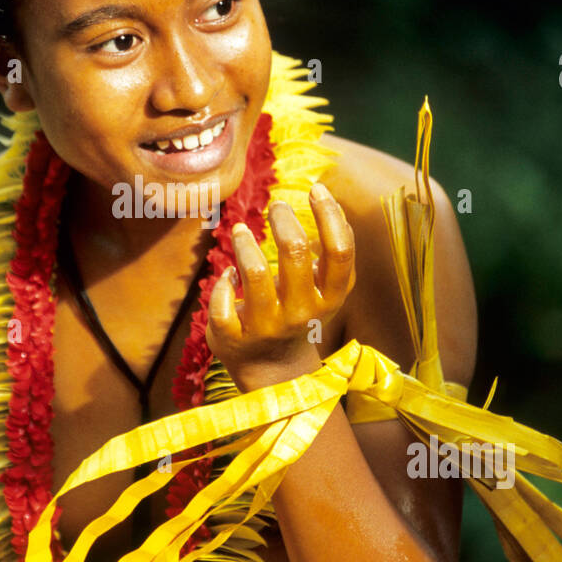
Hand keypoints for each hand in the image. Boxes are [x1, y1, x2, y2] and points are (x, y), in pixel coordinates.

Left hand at [206, 184, 355, 391]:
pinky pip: (222, 303)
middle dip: (283, 218)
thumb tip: (331, 203)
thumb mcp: (326, 290)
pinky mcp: (234, 338)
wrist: (276, 372)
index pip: (340, 251)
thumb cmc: (301, 315)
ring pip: (255, 272)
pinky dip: (222, 283)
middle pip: (296, 251)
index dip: (329, 214)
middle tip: (276, 205)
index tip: (315, 189)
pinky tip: (227, 276)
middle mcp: (301, 313)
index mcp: (329, 298)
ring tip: (239, 229)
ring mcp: (267, 327)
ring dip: (245, 243)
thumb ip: (333, 253)